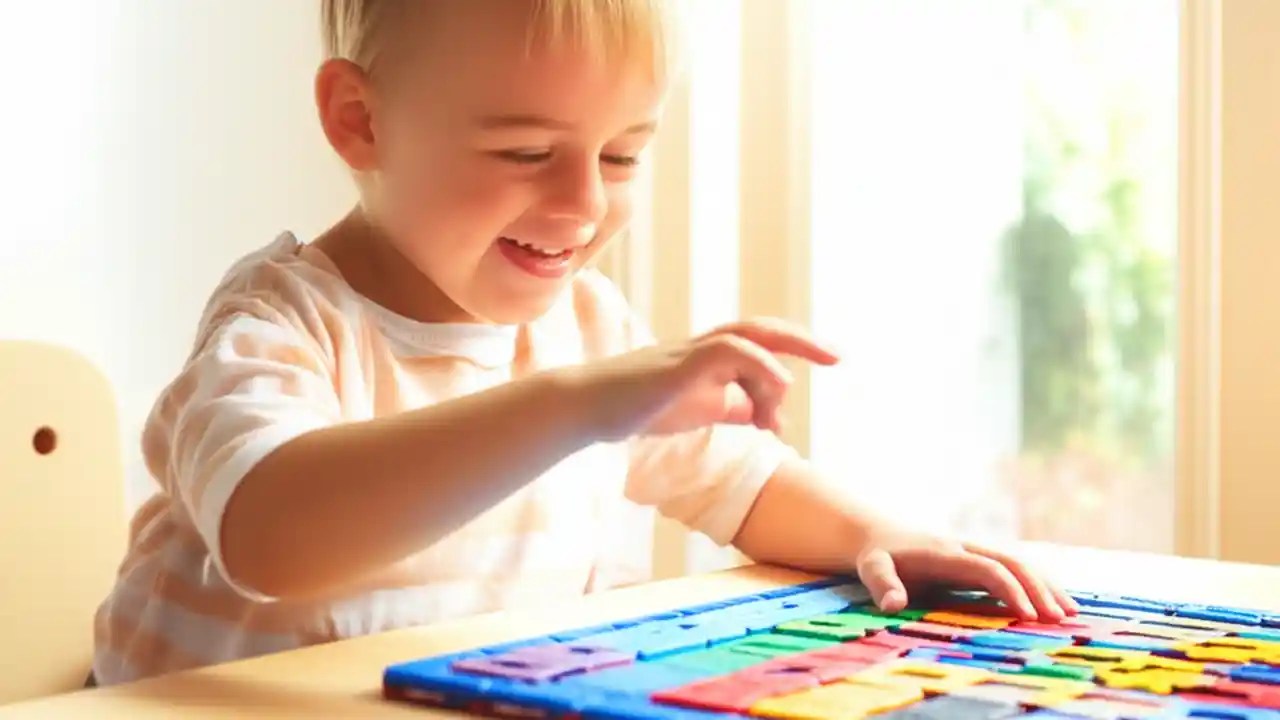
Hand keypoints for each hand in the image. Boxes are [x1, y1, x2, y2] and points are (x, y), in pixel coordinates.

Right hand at [562, 318, 838, 441]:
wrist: (584, 409)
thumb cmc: (635, 408)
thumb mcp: (696, 410)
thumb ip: (731, 406)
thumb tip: (766, 410)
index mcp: (706, 358)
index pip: (757, 342)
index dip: (793, 348)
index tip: (826, 364)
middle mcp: (700, 348)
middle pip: (759, 327)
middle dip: (802, 339)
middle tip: (838, 357)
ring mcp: (686, 354)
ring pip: (745, 336)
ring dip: (783, 353)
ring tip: (805, 378)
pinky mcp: (675, 368)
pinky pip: (724, 353)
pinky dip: (758, 365)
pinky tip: (776, 388)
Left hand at [854, 526, 1078, 621]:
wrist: (879, 533)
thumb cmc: (877, 556)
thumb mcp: (871, 568)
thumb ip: (882, 585)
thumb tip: (893, 605)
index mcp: (946, 553)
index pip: (988, 569)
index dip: (1010, 590)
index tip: (1030, 616)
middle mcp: (967, 548)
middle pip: (1012, 562)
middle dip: (1039, 588)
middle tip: (1062, 619)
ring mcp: (976, 551)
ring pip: (1019, 562)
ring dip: (1045, 585)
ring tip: (1071, 613)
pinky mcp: (979, 558)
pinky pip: (1014, 567)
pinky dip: (1037, 582)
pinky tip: (1055, 602)